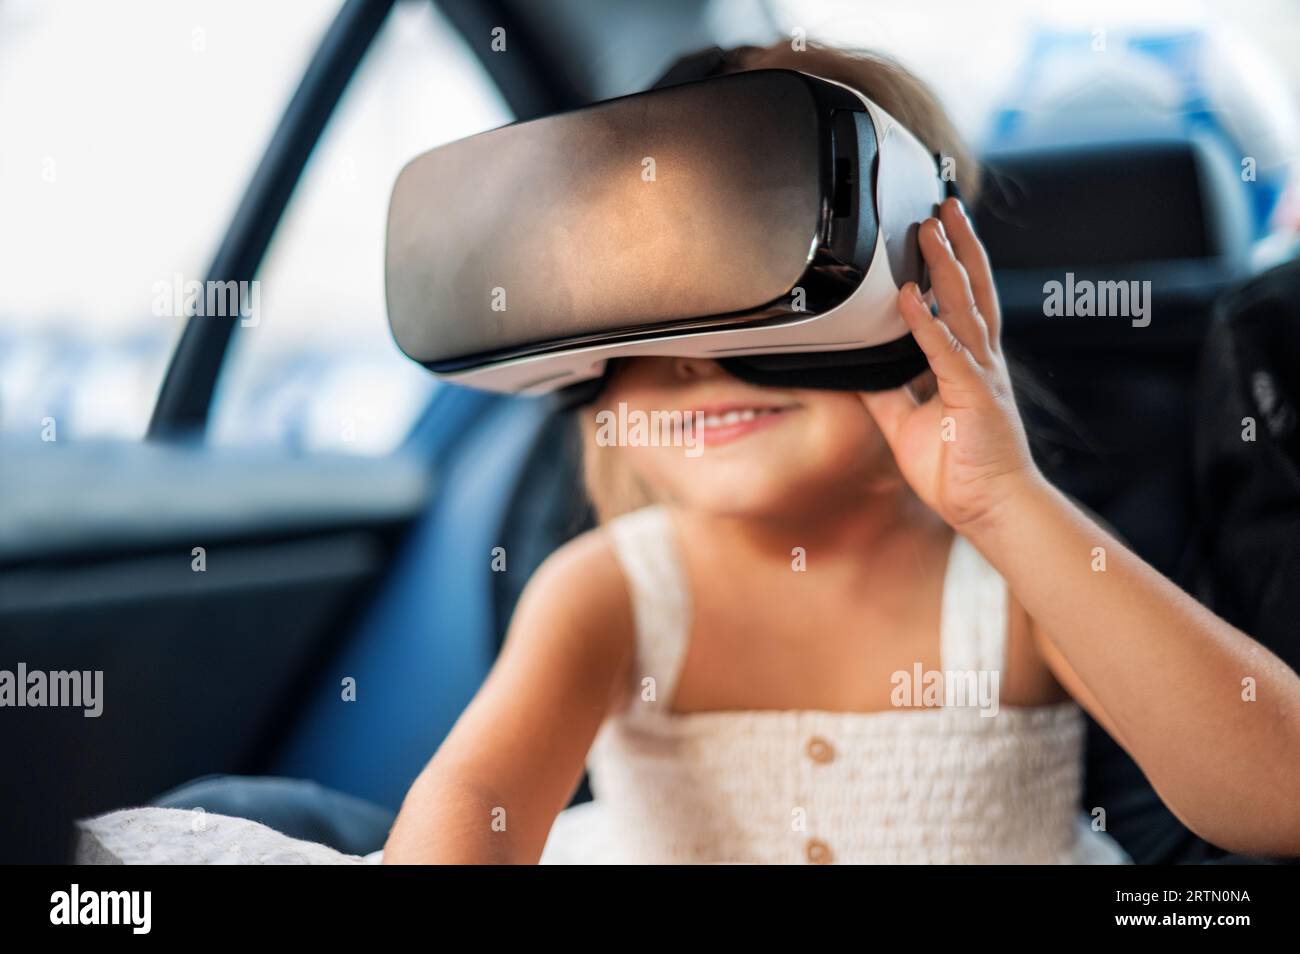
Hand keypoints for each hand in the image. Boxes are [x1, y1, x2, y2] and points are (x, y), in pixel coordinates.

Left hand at [861, 197, 1038, 532]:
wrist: (990, 507)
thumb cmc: (958, 468)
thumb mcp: (908, 423)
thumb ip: (886, 392)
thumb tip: (858, 370)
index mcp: (968, 365)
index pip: (961, 302)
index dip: (951, 265)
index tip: (938, 231)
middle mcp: (979, 361)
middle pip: (971, 289)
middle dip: (956, 246)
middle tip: (941, 206)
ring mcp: (980, 374)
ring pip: (963, 306)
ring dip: (946, 265)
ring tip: (931, 228)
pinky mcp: (973, 395)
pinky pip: (946, 351)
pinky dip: (928, 323)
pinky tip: (912, 296)